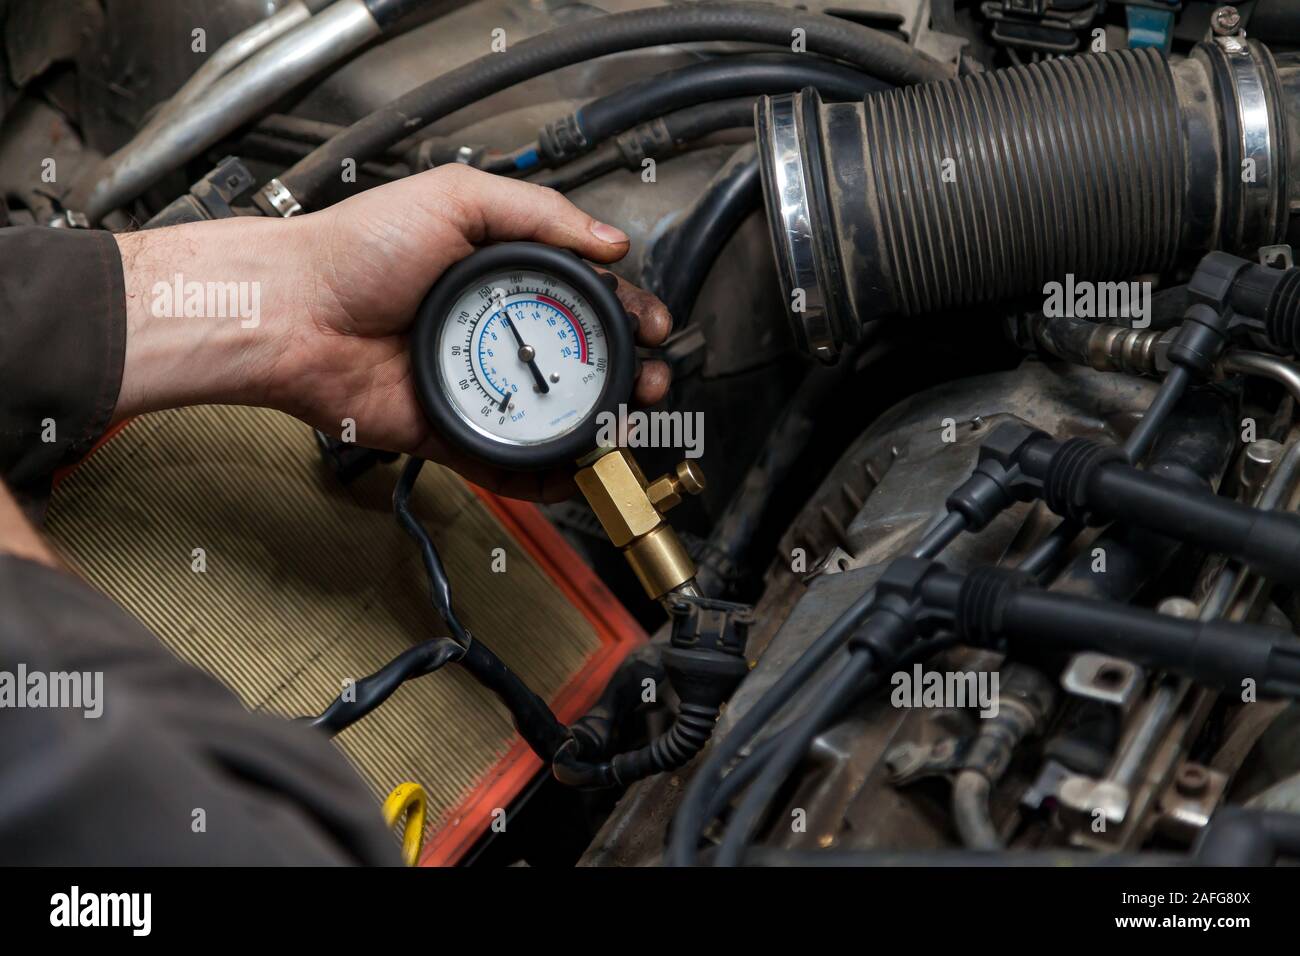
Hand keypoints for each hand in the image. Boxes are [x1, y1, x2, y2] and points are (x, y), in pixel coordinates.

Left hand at [114, 166, 672, 500]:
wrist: (296, 312)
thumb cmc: (358, 250)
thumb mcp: (458, 199)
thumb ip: (540, 214)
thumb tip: (609, 243)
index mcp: (505, 276)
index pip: (587, 298)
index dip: (628, 312)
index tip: (652, 325)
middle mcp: (495, 332)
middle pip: (582, 362)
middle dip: (628, 375)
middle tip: (649, 383)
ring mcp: (477, 384)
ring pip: (555, 415)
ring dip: (600, 426)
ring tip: (624, 426)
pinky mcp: (453, 432)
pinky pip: (508, 463)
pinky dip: (547, 476)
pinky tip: (577, 469)